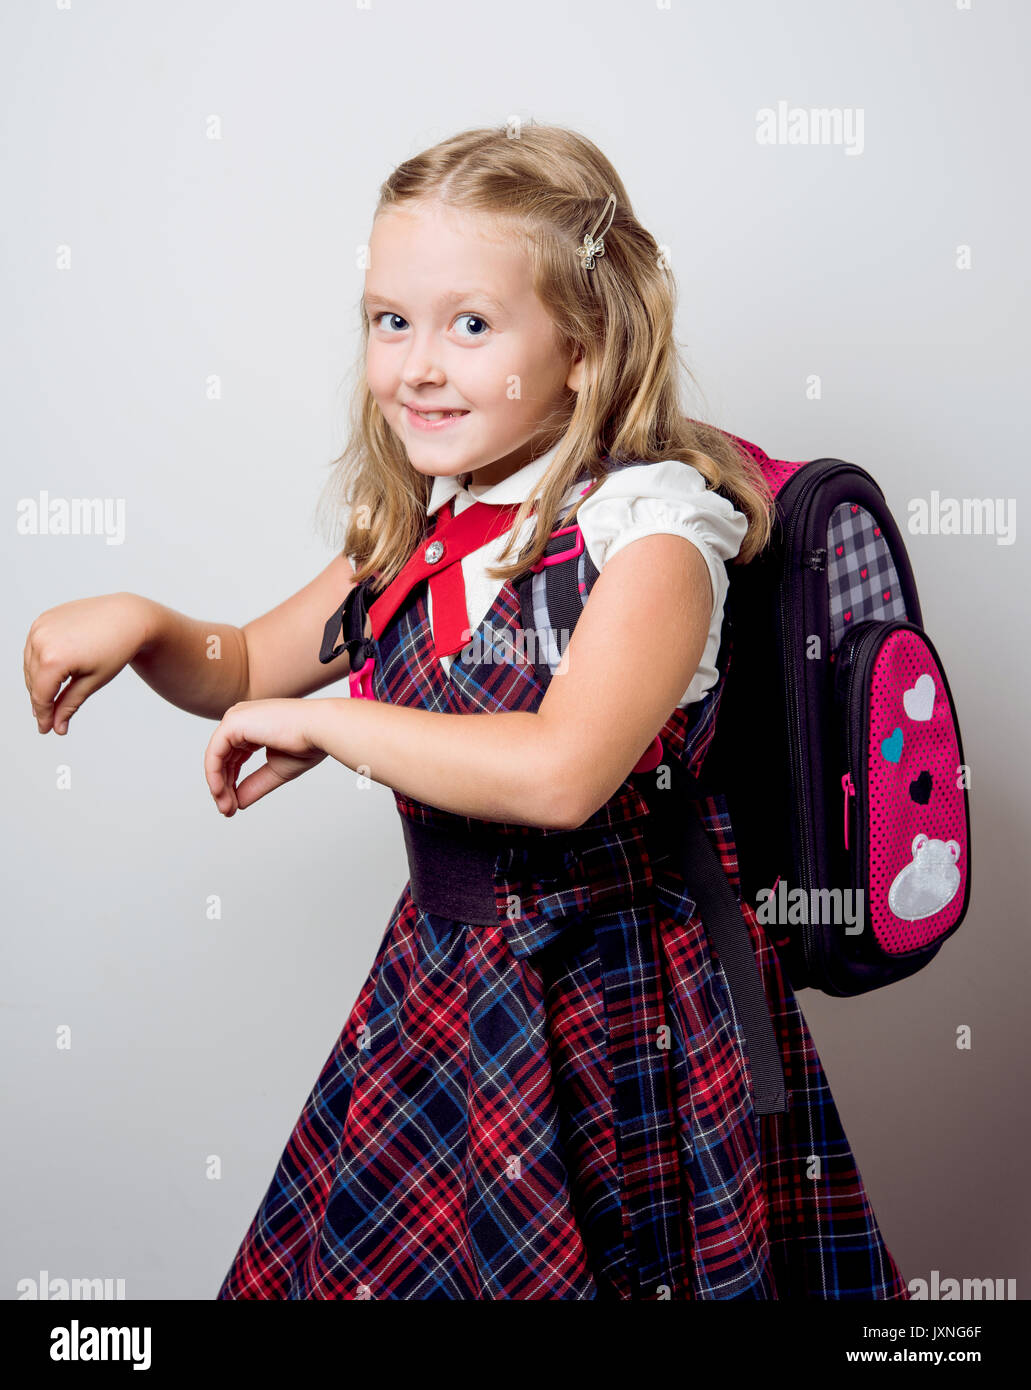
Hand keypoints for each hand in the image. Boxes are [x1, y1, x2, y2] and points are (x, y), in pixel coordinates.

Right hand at [24, 592, 150, 734]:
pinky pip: (34, 647)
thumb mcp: (93, 682)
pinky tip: (48, 674)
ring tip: (49, 698)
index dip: (43, 715)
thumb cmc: (116, 648)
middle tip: (48, 718)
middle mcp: (42, 641)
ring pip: (30, 664)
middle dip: (40, 700)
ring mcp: (40, 627)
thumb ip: (69, 705)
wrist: (128, 616)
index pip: (40, 695)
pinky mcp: (43, 619)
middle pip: (33, 681)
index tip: (45, 730)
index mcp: (54, 659)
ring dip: (37, 682)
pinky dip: (39, 662)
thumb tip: (57, 727)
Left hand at [204, 698, 326, 815]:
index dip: (230, 782)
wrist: (321, 728)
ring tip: (226, 807)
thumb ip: (255, 784)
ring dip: (218, 786)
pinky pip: (214, 754)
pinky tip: (221, 793)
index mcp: (252, 724)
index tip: (233, 806)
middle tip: (227, 811)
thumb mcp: (276, 770)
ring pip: (215, 758)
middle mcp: (241, 718)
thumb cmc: (308, 743)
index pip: (233, 756)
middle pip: (222, 758)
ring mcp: (235, 718)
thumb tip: (238, 802)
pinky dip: (214, 776)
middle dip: (222, 787)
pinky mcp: (233, 723)